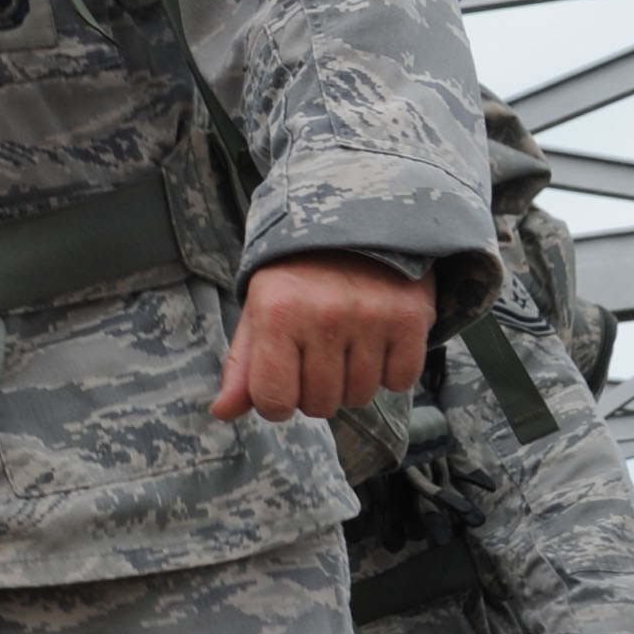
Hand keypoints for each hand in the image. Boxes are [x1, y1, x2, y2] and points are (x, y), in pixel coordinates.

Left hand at [213, 259, 435, 424]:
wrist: (354, 222)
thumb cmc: (297, 277)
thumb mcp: (259, 312)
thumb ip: (242, 366)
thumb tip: (222, 411)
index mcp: (276, 314)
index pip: (274, 401)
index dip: (278, 402)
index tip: (283, 381)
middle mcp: (323, 315)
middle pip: (321, 405)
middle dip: (317, 389)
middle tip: (318, 352)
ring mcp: (370, 317)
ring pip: (361, 396)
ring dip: (353, 380)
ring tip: (348, 341)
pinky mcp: (410, 317)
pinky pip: (400, 381)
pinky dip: (391, 370)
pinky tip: (378, 340)